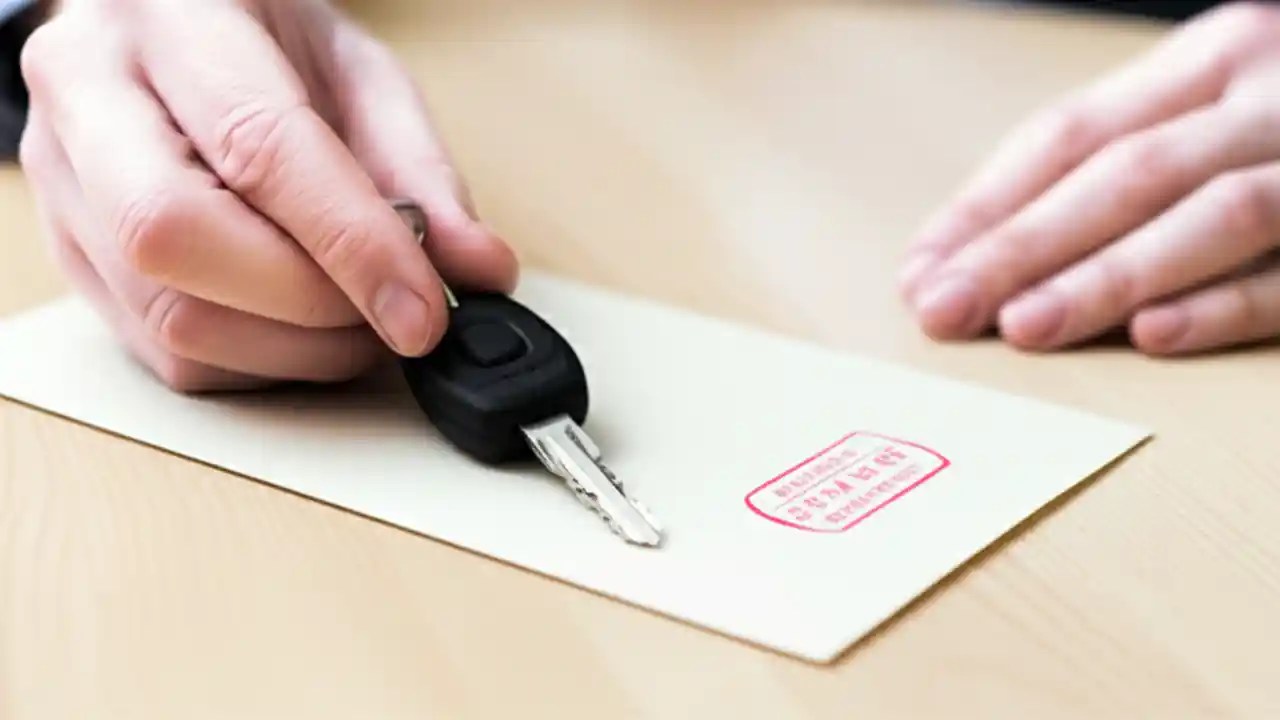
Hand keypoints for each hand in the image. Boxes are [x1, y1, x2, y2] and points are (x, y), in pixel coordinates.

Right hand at [17, 0, 517, 390]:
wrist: (172, 28)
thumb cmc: (264, 39)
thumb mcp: (359, 71)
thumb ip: (420, 169)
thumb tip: (477, 269)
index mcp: (171, 20)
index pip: (256, 145)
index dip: (350, 243)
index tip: (422, 309)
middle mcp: (89, 97)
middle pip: (175, 237)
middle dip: (311, 303)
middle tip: (393, 314)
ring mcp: (63, 185)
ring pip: (169, 315)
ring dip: (295, 349)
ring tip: (363, 323)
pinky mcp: (74, 259)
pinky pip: (164, 355)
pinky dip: (259, 365)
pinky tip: (306, 333)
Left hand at [900, 2, 1279, 355]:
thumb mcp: (1212, 108)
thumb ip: (1118, 159)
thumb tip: (975, 248)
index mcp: (1214, 57)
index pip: (1072, 133)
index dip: (988, 205)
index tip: (921, 270)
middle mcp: (1271, 93)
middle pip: (1126, 172)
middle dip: (1024, 247)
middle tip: (944, 309)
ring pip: (1212, 214)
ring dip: (1110, 275)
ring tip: (1026, 327)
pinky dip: (1228, 303)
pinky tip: (1155, 335)